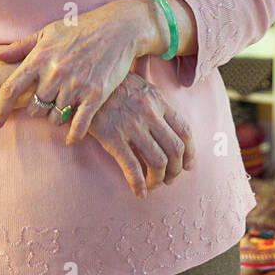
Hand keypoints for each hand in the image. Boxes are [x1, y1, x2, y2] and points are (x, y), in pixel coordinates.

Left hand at [0, 0, 156, 142]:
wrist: (118, 28)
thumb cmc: (80, 28)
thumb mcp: (48, 32)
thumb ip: (21, 46)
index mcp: (40, 57)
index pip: (11, 88)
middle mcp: (55, 73)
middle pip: (34, 108)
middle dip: (37, 109)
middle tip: (46, 101)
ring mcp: (76, 85)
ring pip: (55, 118)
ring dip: (56, 117)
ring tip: (63, 106)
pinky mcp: (96, 94)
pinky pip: (79, 124)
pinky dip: (74, 134)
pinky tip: (72, 137)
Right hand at [87, 72, 195, 197]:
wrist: (84, 82)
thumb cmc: (112, 85)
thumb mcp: (140, 85)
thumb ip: (156, 102)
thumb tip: (170, 125)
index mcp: (158, 100)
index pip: (184, 130)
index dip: (190, 152)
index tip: (188, 165)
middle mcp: (149, 112)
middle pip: (175, 149)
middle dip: (176, 169)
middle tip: (170, 178)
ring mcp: (131, 125)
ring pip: (158, 161)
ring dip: (159, 179)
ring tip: (154, 184)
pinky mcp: (112, 136)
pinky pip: (132, 167)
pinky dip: (139, 184)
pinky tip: (139, 192)